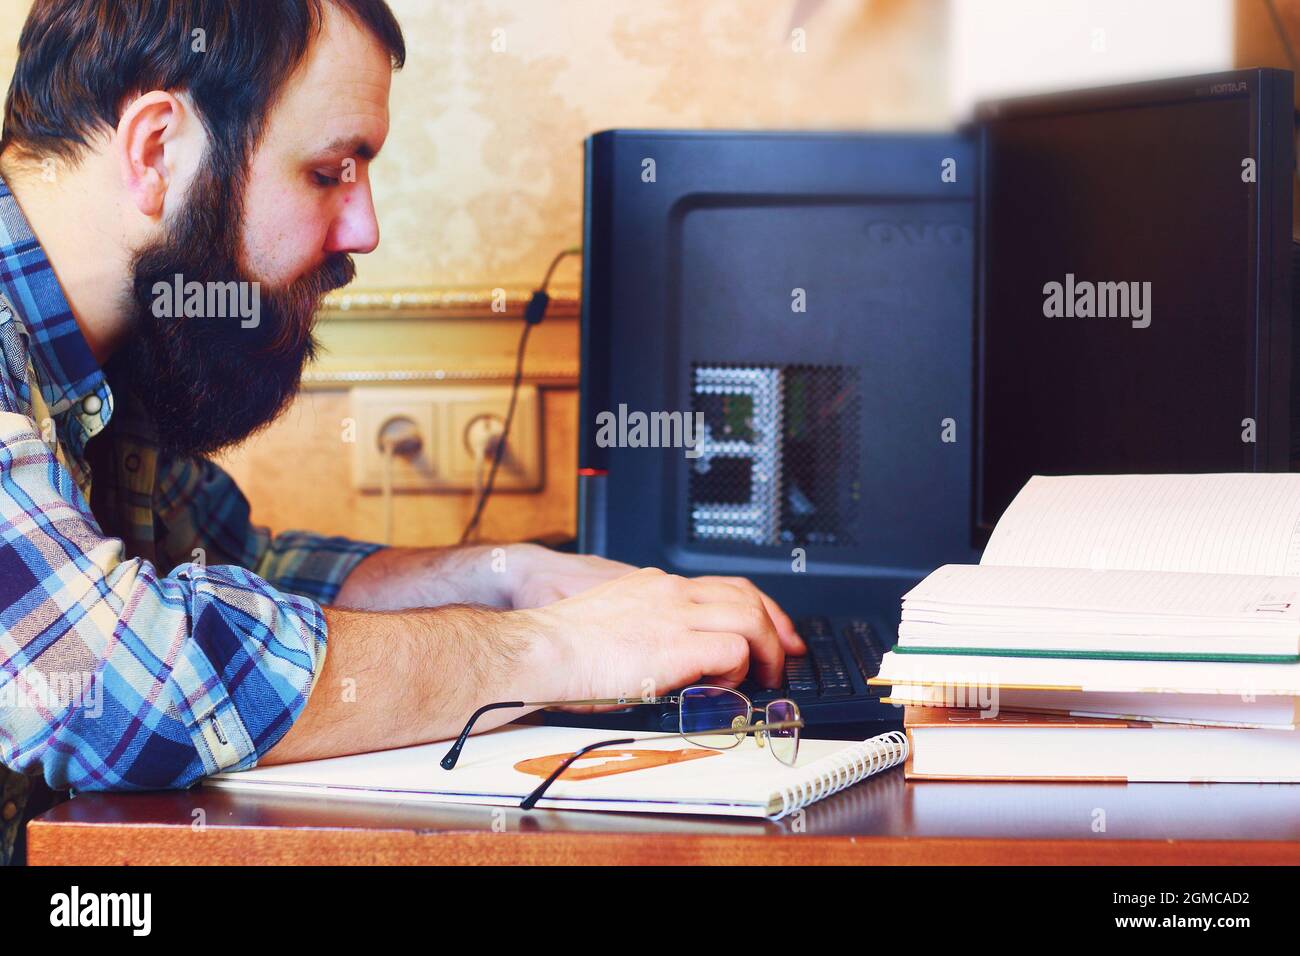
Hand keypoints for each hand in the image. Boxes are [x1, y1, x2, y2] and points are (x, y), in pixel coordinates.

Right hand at [507, 546, 803, 655]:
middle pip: (748, 597)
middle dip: (777, 629)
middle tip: (784, 658)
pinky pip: (733, 650)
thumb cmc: (563, 647)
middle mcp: (670, 593)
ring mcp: (675, 615)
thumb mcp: (613, 622)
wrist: (541, 651)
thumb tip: (670, 657)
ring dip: (765, 652)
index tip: (776, 631)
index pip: (725, 585)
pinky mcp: (675, 645)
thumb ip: (647, 628)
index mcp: (656, 587)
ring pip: (750, 619)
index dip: (761, 608)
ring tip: (761, 678)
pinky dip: (737, 670)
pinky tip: (720, 687)